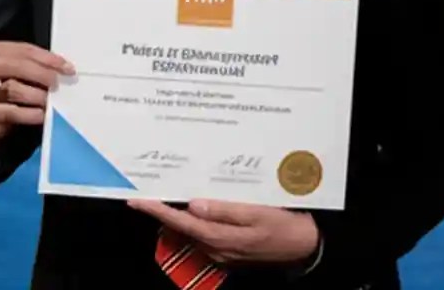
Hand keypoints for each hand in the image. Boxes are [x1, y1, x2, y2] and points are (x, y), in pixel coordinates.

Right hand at [0, 40, 74, 139]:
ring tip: (50, 101)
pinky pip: (9, 112)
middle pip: (16, 66)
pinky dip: (29, 114)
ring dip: (37, 95)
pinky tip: (41, 115)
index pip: (24, 50)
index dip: (48, 59)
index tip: (67, 68)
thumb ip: (35, 66)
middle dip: (42, 74)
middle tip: (58, 84)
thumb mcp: (17, 70)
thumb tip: (64, 70)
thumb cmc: (6, 86)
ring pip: (12, 89)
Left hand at [127, 198, 318, 265]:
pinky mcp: (230, 248)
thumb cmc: (286, 228)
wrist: (306, 247)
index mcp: (221, 238)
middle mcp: (217, 247)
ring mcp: (223, 250)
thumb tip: (194, 206)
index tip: (137, 200)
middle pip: (182, 226)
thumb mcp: (258, 214)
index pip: (181, 221)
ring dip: (177, 213)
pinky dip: (194, 219)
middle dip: (162, 210)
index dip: (157, 210)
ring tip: (162, 195)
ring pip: (192, 229)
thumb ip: (225, 210)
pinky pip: (205, 232)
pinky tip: (194, 206)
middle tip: (144, 193)